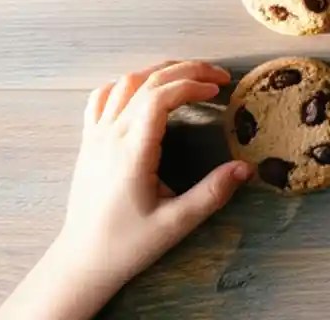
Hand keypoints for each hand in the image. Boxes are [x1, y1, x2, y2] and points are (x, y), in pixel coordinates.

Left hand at [0, 61, 251, 319]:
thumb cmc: (128, 243)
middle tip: (219, 77)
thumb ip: (212, 193)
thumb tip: (246, 168)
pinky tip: (146, 91)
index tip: (219, 91)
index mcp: (131, 152)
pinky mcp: (88, 142)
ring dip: (160, 72)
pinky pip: (101, 97)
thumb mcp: (176, 223)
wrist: (83, 259)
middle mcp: (110, 136)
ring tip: (190, 78)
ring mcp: (95, 136)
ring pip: (124, 83)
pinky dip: (128, 84)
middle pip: (146, 82)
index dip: (192, 84)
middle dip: (186, 70)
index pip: (159, 97)